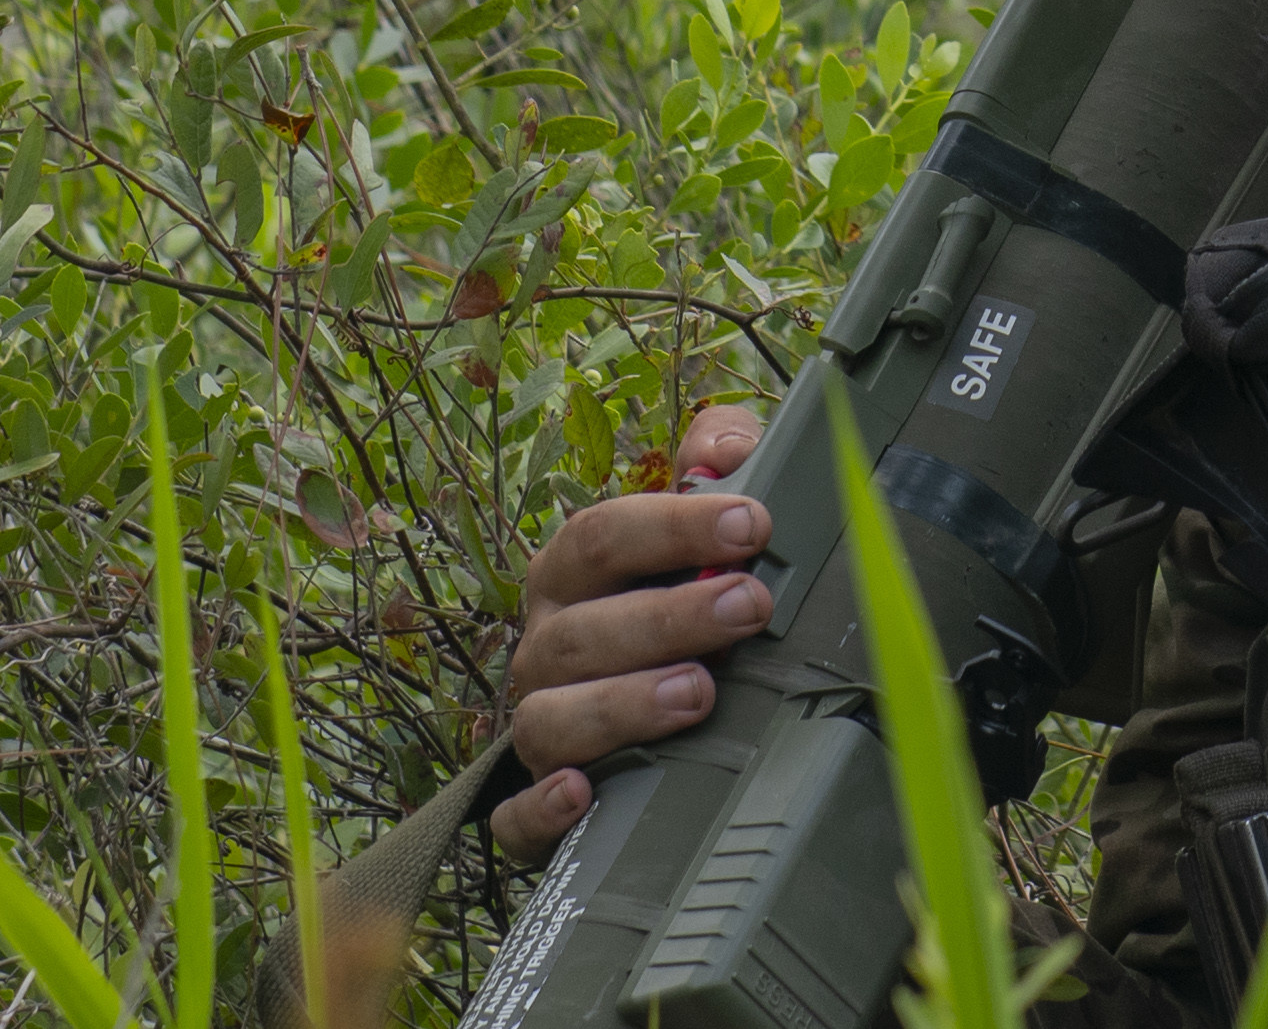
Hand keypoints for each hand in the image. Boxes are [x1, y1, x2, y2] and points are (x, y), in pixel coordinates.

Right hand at [491, 403, 770, 854]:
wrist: (649, 723)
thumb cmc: (673, 604)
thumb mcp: (699, 525)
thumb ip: (713, 462)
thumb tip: (723, 449)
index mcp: (575, 576)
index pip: (604, 534)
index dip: (676, 526)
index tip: (753, 524)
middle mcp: (546, 647)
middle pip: (583, 629)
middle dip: (669, 616)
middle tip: (747, 607)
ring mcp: (537, 728)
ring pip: (550, 718)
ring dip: (623, 704)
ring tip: (697, 694)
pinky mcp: (535, 812)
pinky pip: (515, 818)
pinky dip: (542, 809)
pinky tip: (583, 795)